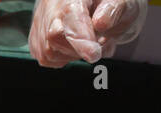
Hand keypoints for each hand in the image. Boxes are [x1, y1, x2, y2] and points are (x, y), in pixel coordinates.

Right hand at [29, 0, 146, 67]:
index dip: (81, 38)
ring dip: (74, 54)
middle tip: (100, 43)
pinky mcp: (36, 38)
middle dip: (80, 48)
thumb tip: (100, 23)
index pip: (70, 14)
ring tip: (90, 41)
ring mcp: (40, 22)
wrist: (100, 5)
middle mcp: (51, 4)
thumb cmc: (112, 3)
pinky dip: (65, 58)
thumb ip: (115, 9)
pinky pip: (46, 58)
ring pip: (49, 52)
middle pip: (55, 36)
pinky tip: (76, 45)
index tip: (94, 54)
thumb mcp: (124, 1)